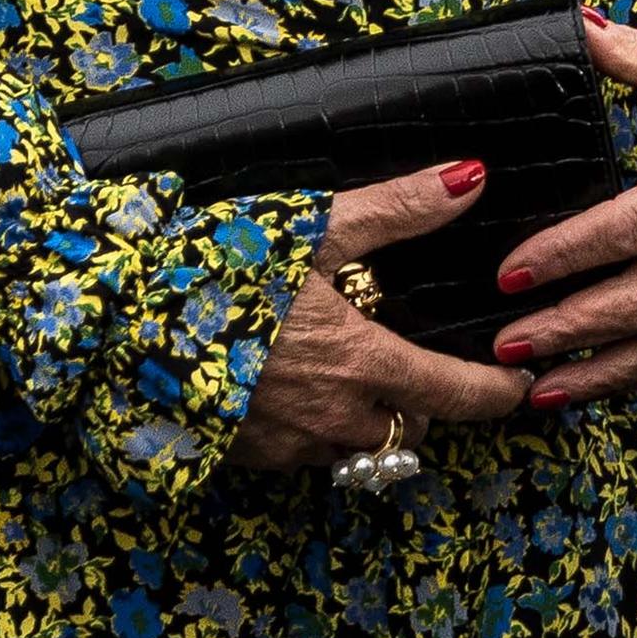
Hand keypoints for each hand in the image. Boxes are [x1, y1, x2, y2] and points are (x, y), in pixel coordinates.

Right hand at [230, 160, 535, 472]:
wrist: (119, 322)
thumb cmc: (222, 267)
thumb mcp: (319, 227)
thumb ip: (402, 209)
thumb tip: (474, 179)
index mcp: (362, 364)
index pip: (456, 397)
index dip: (495, 394)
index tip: (517, 386)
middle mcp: (331, 419)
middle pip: (407, 431)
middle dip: (421, 405)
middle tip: (413, 364)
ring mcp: (284, 447)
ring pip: (354, 450)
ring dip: (366, 423)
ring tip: (353, 378)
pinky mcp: (242, 458)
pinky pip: (301, 455)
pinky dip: (314, 431)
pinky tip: (295, 391)